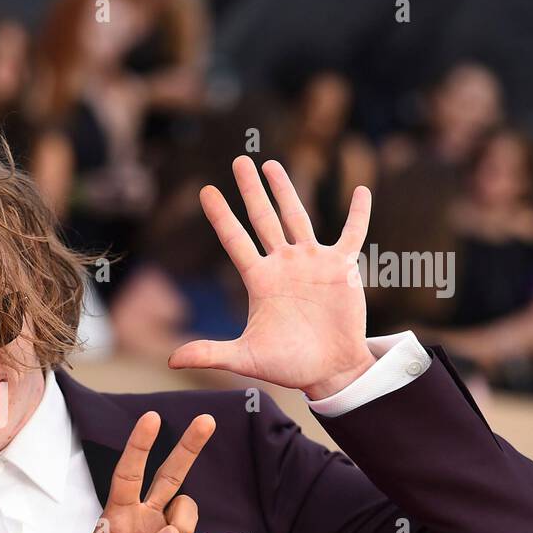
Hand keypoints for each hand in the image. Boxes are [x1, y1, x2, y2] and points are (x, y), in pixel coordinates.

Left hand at [169, 156, 376, 399]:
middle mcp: (283, 265)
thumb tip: (171, 360)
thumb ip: (210, 353)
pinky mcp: (342, 268)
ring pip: (298, 217)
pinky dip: (358, 214)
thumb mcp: (246, 357)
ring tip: (272, 164)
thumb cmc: (288, 365)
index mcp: (259, 280)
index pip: (235, 240)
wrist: (329, 371)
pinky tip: (360, 192)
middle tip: (239, 161)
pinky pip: (352, 234)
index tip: (206, 191)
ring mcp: (312, 263)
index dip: (221, 216)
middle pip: (263, 219)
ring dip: (287, 190)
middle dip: (251, 190)